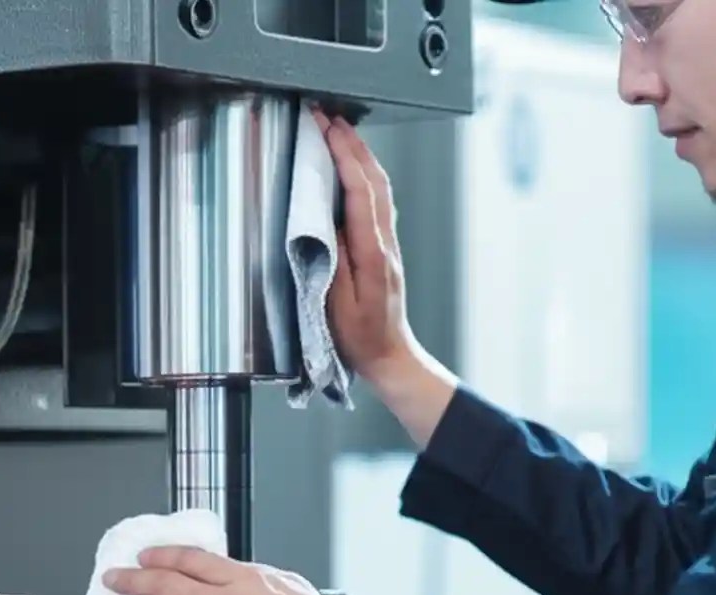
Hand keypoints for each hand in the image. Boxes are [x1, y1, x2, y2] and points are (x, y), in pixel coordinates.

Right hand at [312, 109, 419, 385]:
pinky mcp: (383, 249)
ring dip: (360, 155)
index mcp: (373, 254)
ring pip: (379, 188)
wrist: (389, 358)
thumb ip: (331, 260)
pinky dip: (362, 176)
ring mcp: (388, 245)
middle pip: (375, 181)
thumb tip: (325, 220)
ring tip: (338, 131)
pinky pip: (376, 201)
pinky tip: (350, 170)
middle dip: (353, 143)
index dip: (344, 156)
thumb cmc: (359, 340)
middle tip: (328, 115)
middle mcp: (385, 244)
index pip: (361, 193)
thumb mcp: (335, 304)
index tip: (326, 128)